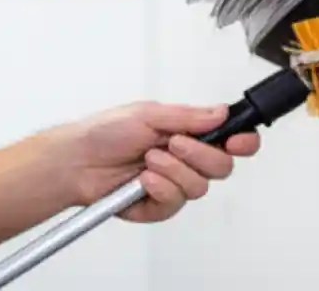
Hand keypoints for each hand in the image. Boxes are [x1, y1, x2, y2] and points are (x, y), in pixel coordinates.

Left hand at [54, 101, 260, 222]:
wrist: (77, 160)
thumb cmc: (105, 132)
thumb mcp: (147, 114)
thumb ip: (187, 116)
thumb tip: (220, 113)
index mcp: (186, 133)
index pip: (229, 140)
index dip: (242, 142)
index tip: (239, 141)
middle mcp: (184, 159)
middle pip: (222, 167)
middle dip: (200, 155)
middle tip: (174, 143)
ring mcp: (172, 183)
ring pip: (199, 187)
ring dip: (173, 171)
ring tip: (147, 160)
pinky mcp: (158, 205)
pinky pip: (175, 204)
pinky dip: (160, 189)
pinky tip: (142, 180)